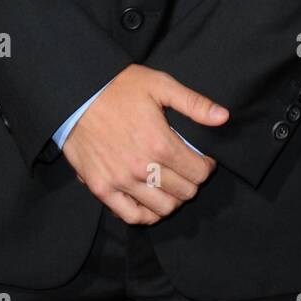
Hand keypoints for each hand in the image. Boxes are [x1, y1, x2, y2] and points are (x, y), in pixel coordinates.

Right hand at [61, 64, 228, 223]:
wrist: (76, 93)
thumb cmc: (119, 86)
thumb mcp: (159, 84)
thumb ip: (193, 103)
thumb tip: (223, 117)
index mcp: (160, 143)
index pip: (198, 172)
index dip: (206, 167)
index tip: (203, 160)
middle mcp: (142, 167)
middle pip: (184, 192)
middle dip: (192, 182)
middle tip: (186, 170)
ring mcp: (120, 181)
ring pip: (162, 208)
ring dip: (172, 198)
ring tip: (170, 183)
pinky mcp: (101, 188)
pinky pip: (131, 216)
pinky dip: (146, 214)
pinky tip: (150, 201)